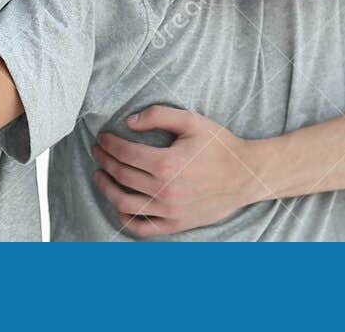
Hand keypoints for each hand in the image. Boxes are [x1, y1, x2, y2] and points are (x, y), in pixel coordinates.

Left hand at [90, 106, 261, 237]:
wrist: (246, 175)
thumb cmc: (219, 146)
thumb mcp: (192, 121)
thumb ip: (158, 115)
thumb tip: (128, 122)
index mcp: (167, 163)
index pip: (124, 153)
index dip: (108, 144)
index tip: (102, 138)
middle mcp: (165, 190)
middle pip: (121, 175)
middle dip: (104, 160)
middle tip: (98, 151)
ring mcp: (169, 211)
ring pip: (124, 203)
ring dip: (106, 188)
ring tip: (100, 176)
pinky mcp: (175, 224)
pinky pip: (142, 228)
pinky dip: (125, 218)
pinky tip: (118, 204)